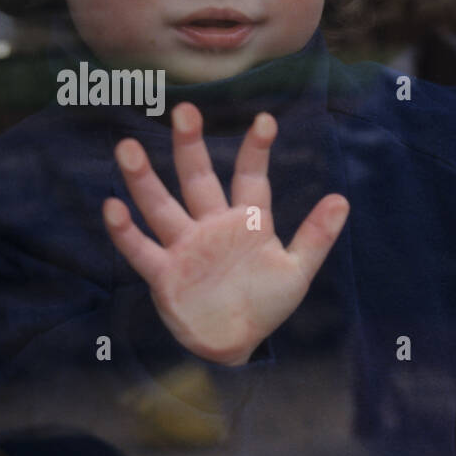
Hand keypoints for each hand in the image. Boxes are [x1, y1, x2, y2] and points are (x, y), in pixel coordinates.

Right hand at [102, 102, 348, 366]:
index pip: (250, 178)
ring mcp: (185, 247)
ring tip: (127, 147)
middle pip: (198, 179)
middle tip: (184, 111)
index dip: (256, 151)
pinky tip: (112, 207)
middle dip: (190, 147)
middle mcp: (211, 226)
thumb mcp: (297, 270)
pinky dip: (125, 231)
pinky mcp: (164, 274)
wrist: (237, 344)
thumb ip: (317, 236)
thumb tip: (343, 199)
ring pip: (161, 206)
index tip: (265, 121)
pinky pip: (140, 249)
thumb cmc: (265, 304)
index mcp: (246, 222)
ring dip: (144, 179)